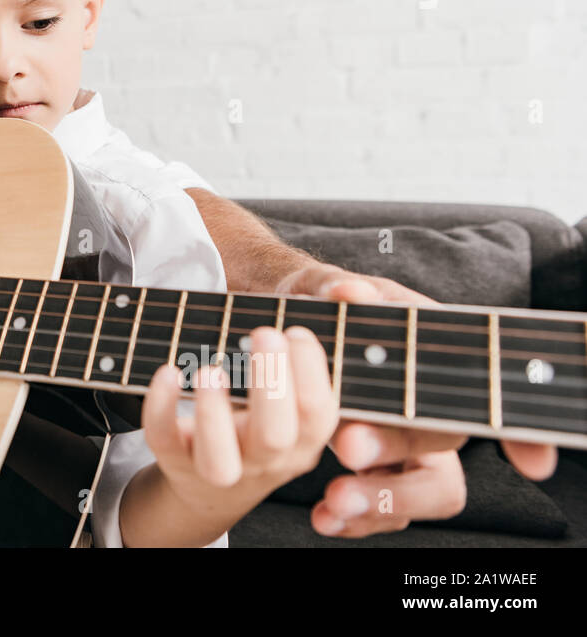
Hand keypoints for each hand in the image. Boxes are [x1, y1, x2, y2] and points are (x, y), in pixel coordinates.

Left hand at [141, 325, 338, 507]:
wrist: (212, 490)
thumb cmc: (259, 427)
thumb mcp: (290, 404)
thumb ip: (304, 358)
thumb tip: (331, 294)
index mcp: (300, 442)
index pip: (318, 415)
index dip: (311, 372)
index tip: (295, 331)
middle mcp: (264, 460)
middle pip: (275, 437)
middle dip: (271, 384)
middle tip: (265, 334)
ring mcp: (218, 468)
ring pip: (219, 457)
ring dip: (213, 411)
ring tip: (210, 370)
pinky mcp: (175, 461)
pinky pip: (164, 440)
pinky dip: (162, 406)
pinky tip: (168, 372)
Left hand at [276, 261, 558, 534]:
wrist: (278, 336)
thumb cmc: (324, 308)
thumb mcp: (327, 289)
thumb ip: (340, 289)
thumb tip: (351, 293)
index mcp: (436, 360)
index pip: (487, 394)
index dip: (523, 433)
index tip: (532, 466)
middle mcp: (431, 409)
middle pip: (442, 439)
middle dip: (397, 446)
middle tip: (348, 444)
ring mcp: (407, 449)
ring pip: (425, 487)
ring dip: (382, 498)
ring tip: (333, 497)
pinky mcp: (374, 475)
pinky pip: (382, 511)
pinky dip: (353, 519)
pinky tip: (324, 516)